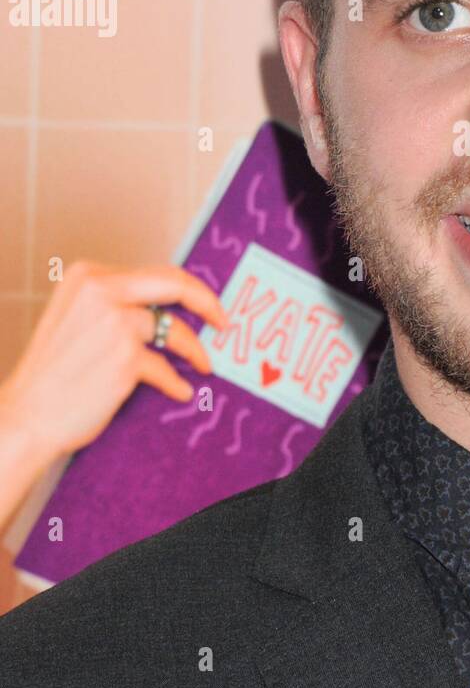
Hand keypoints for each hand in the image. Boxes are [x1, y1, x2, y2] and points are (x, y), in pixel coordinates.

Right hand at [0, 260, 229, 462]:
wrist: (27, 415)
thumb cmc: (54, 372)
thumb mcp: (77, 317)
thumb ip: (116, 302)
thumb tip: (170, 304)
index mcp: (88, 276)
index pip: (155, 273)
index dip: (189, 288)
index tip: (208, 304)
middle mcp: (102, 291)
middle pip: (174, 284)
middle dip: (208, 301)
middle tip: (224, 321)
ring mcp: (115, 324)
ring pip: (175, 330)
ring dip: (196, 351)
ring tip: (204, 365)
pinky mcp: (125, 358)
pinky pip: (166, 369)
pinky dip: (176, 383)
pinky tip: (181, 391)